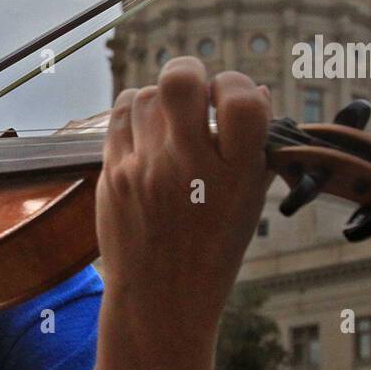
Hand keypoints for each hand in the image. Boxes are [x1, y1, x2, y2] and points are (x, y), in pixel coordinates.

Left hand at [94, 57, 272, 353]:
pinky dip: (134, 114)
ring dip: (160, 98)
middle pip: (180, 81)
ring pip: (146, 95)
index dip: (239, 85)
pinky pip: (119, 116)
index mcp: (234, 176)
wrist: (159, 297)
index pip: (243, 101)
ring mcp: (144, 170)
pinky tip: (145, 132)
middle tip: (193, 89)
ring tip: (168, 121)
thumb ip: (257, 149)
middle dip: (189, 71)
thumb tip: (258, 91)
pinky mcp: (112, 174)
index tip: (231, 99)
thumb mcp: (249, 204)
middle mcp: (188, 168)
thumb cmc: (212, 250)